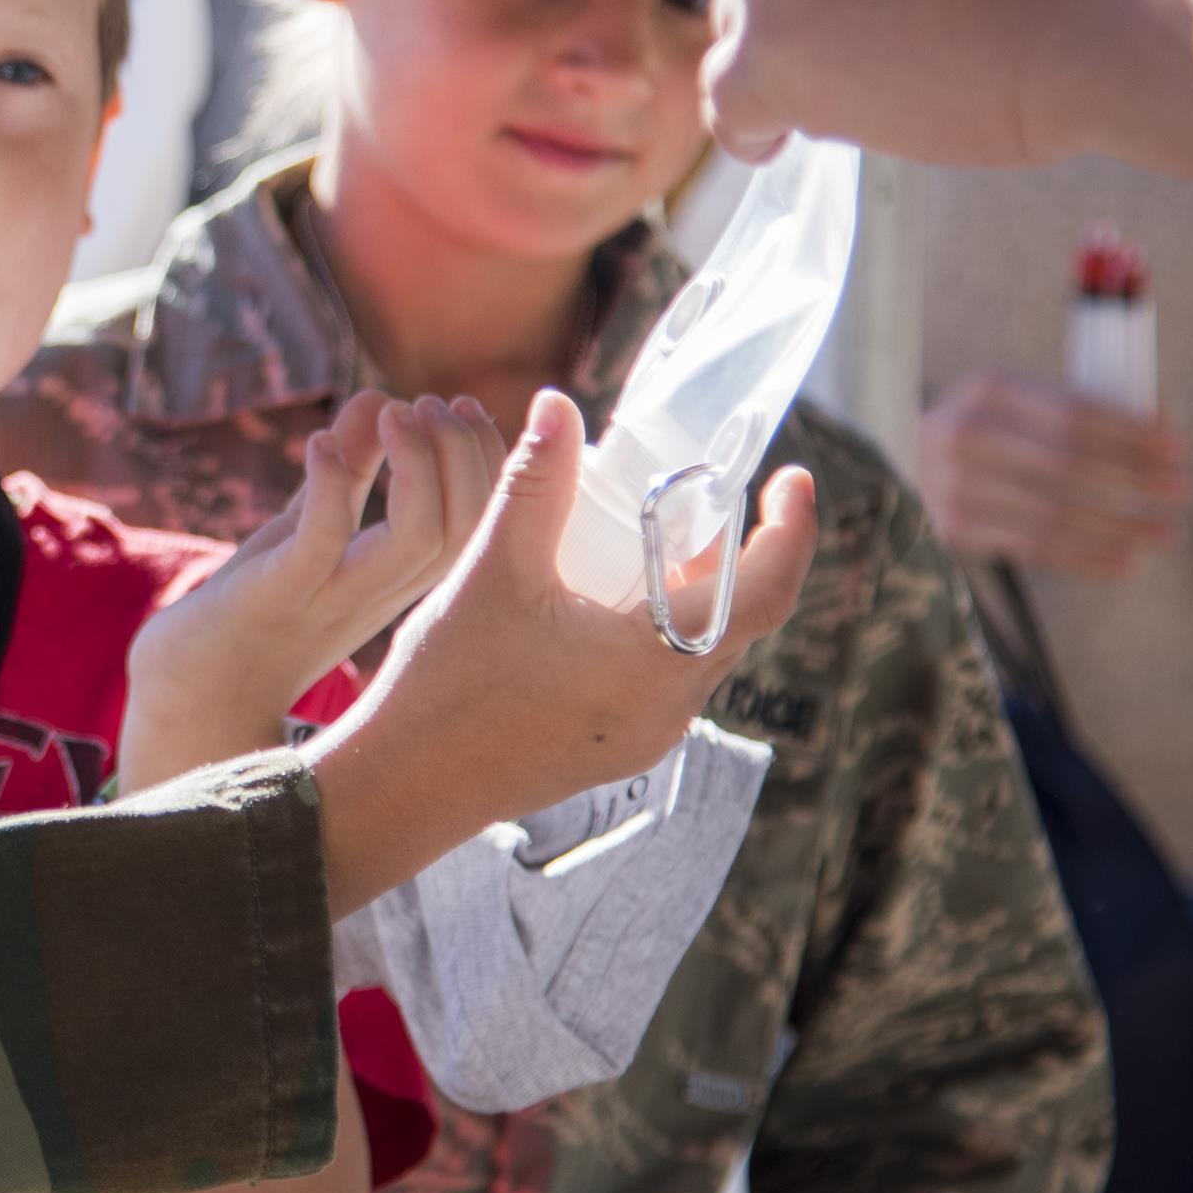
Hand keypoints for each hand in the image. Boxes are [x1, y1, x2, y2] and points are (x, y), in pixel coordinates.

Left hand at [123, 392, 504, 784]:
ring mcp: (333, 598)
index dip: (485, 459)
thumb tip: (379, 397)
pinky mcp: (280, 596)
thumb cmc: (257, 604)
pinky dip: (331, 484)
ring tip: (394, 411)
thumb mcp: (310, 527)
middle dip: (465, 456)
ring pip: (419, 541)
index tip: (462, 406)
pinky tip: (320, 443)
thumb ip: (349, 470)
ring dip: (417, 466)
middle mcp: (381, 594)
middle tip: (428, 403)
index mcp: (400, 580)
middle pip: (467, 530)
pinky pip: (325, 541)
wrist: (191, 687)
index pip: (479, 523)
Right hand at [307, 389, 818, 914]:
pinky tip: (608, 596)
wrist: (401, 786)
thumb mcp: (491, 570)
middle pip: (737, 618)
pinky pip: (666, 676)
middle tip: (704, 489)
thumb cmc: (446, 686)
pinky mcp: (618, 747)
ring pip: (701, 648)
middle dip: (730, 547)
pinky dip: (659, 625)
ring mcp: (647, 737)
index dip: (790, 532)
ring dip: (690, 587)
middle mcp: (668, 711)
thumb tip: (558, 405)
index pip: (764, 593)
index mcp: (654, 666)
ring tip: (651, 533)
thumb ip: (535, 483)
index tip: (791, 478)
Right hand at [919, 371, 1191, 578]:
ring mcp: (952, 486)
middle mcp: (962, 434)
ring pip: (1055, 512)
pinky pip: (1033, 547)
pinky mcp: (950, 529)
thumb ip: (1078, 410)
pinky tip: (1124, 562)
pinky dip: (1085, 557)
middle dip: (1136, 480)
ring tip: (1164, 532)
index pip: (1073, 414)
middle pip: (1069, 464)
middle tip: (1182, 492)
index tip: (1179, 448)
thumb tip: (1161, 425)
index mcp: (987, 390)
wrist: (896, 464)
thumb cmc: (984, 433)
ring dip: (1120, 526)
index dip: (1132, 433)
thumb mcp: (1016, 404)